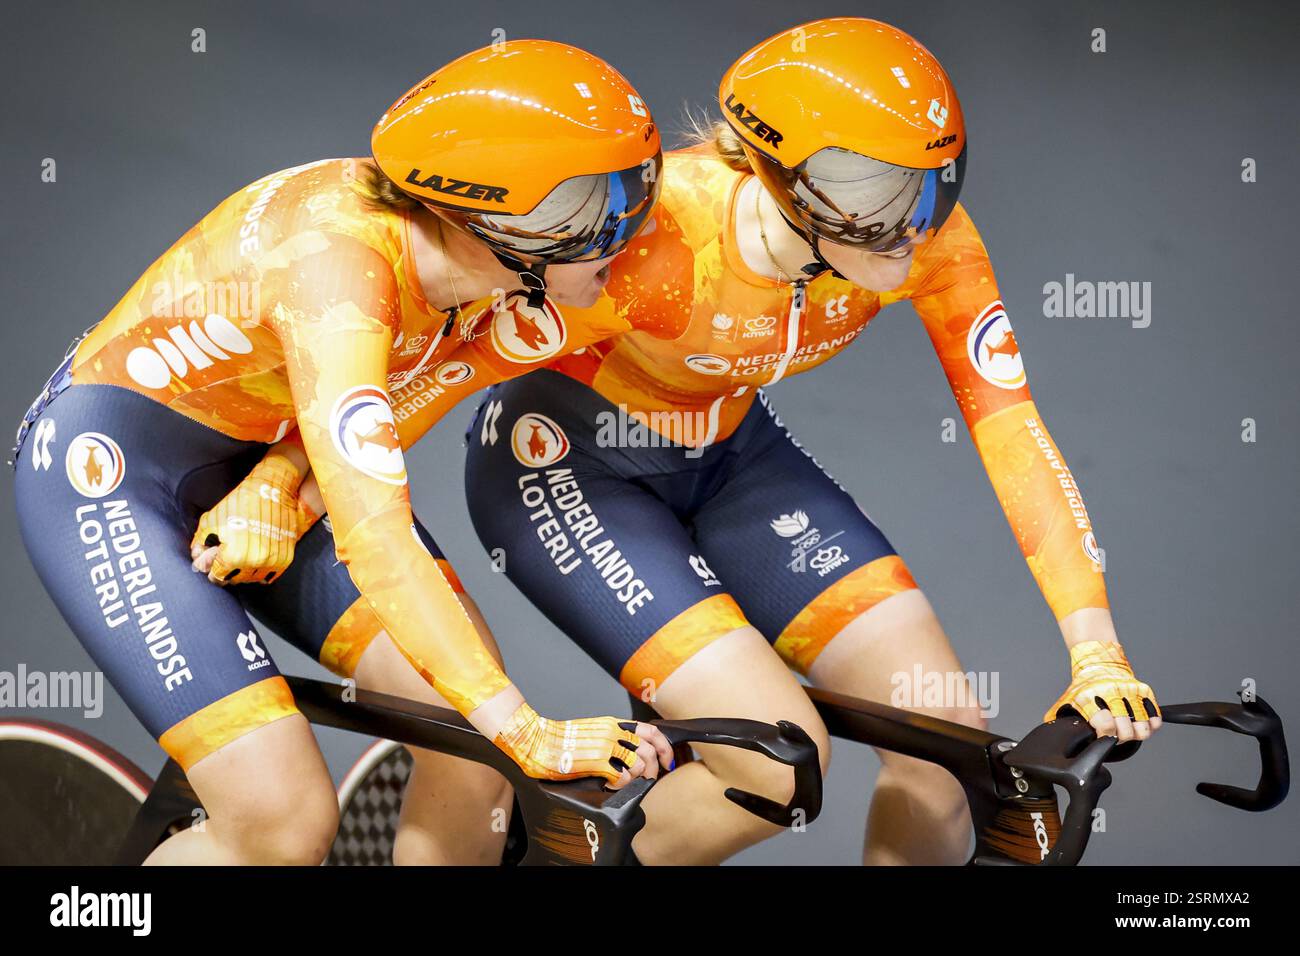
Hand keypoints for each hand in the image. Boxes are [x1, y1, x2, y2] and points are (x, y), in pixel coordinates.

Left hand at [190, 455, 312, 584]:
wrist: (274, 491)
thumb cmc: (240, 502)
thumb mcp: (212, 519)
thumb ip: (200, 542)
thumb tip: (197, 559)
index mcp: (233, 555)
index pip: (216, 577)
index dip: (212, 568)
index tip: (214, 559)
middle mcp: (254, 563)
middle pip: (234, 580)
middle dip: (227, 569)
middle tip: (227, 554)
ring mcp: (271, 562)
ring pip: (251, 579)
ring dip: (244, 571)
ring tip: (242, 554)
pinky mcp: (285, 559)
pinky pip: (269, 577)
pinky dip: (260, 571)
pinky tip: (255, 557)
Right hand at [494, 702, 673, 787]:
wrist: (536, 739)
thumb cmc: (559, 739)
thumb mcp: (591, 731)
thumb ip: (610, 738)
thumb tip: (628, 754)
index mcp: (612, 723)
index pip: (650, 731)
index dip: (664, 748)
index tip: (667, 761)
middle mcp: (612, 733)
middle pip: (649, 750)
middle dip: (655, 769)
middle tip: (650, 779)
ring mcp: (605, 747)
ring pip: (639, 765)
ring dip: (637, 778)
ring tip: (626, 782)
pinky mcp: (595, 763)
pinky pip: (621, 778)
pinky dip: (621, 785)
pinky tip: (610, 785)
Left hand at [1045, 640, 1161, 741]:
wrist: (1100, 662)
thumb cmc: (1084, 685)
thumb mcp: (1068, 699)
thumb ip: (1059, 717)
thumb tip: (1049, 733)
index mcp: (1091, 698)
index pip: (1105, 725)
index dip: (1106, 737)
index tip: (1104, 738)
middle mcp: (1112, 694)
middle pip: (1126, 730)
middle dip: (1122, 738)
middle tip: (1117, 735)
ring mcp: (1130, 692)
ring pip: (1143, 726)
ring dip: (1137, 733)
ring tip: (1130, 730)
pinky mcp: (1143, 690)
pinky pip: (1155, 716)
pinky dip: (1152, 725)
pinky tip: (1143, 724)